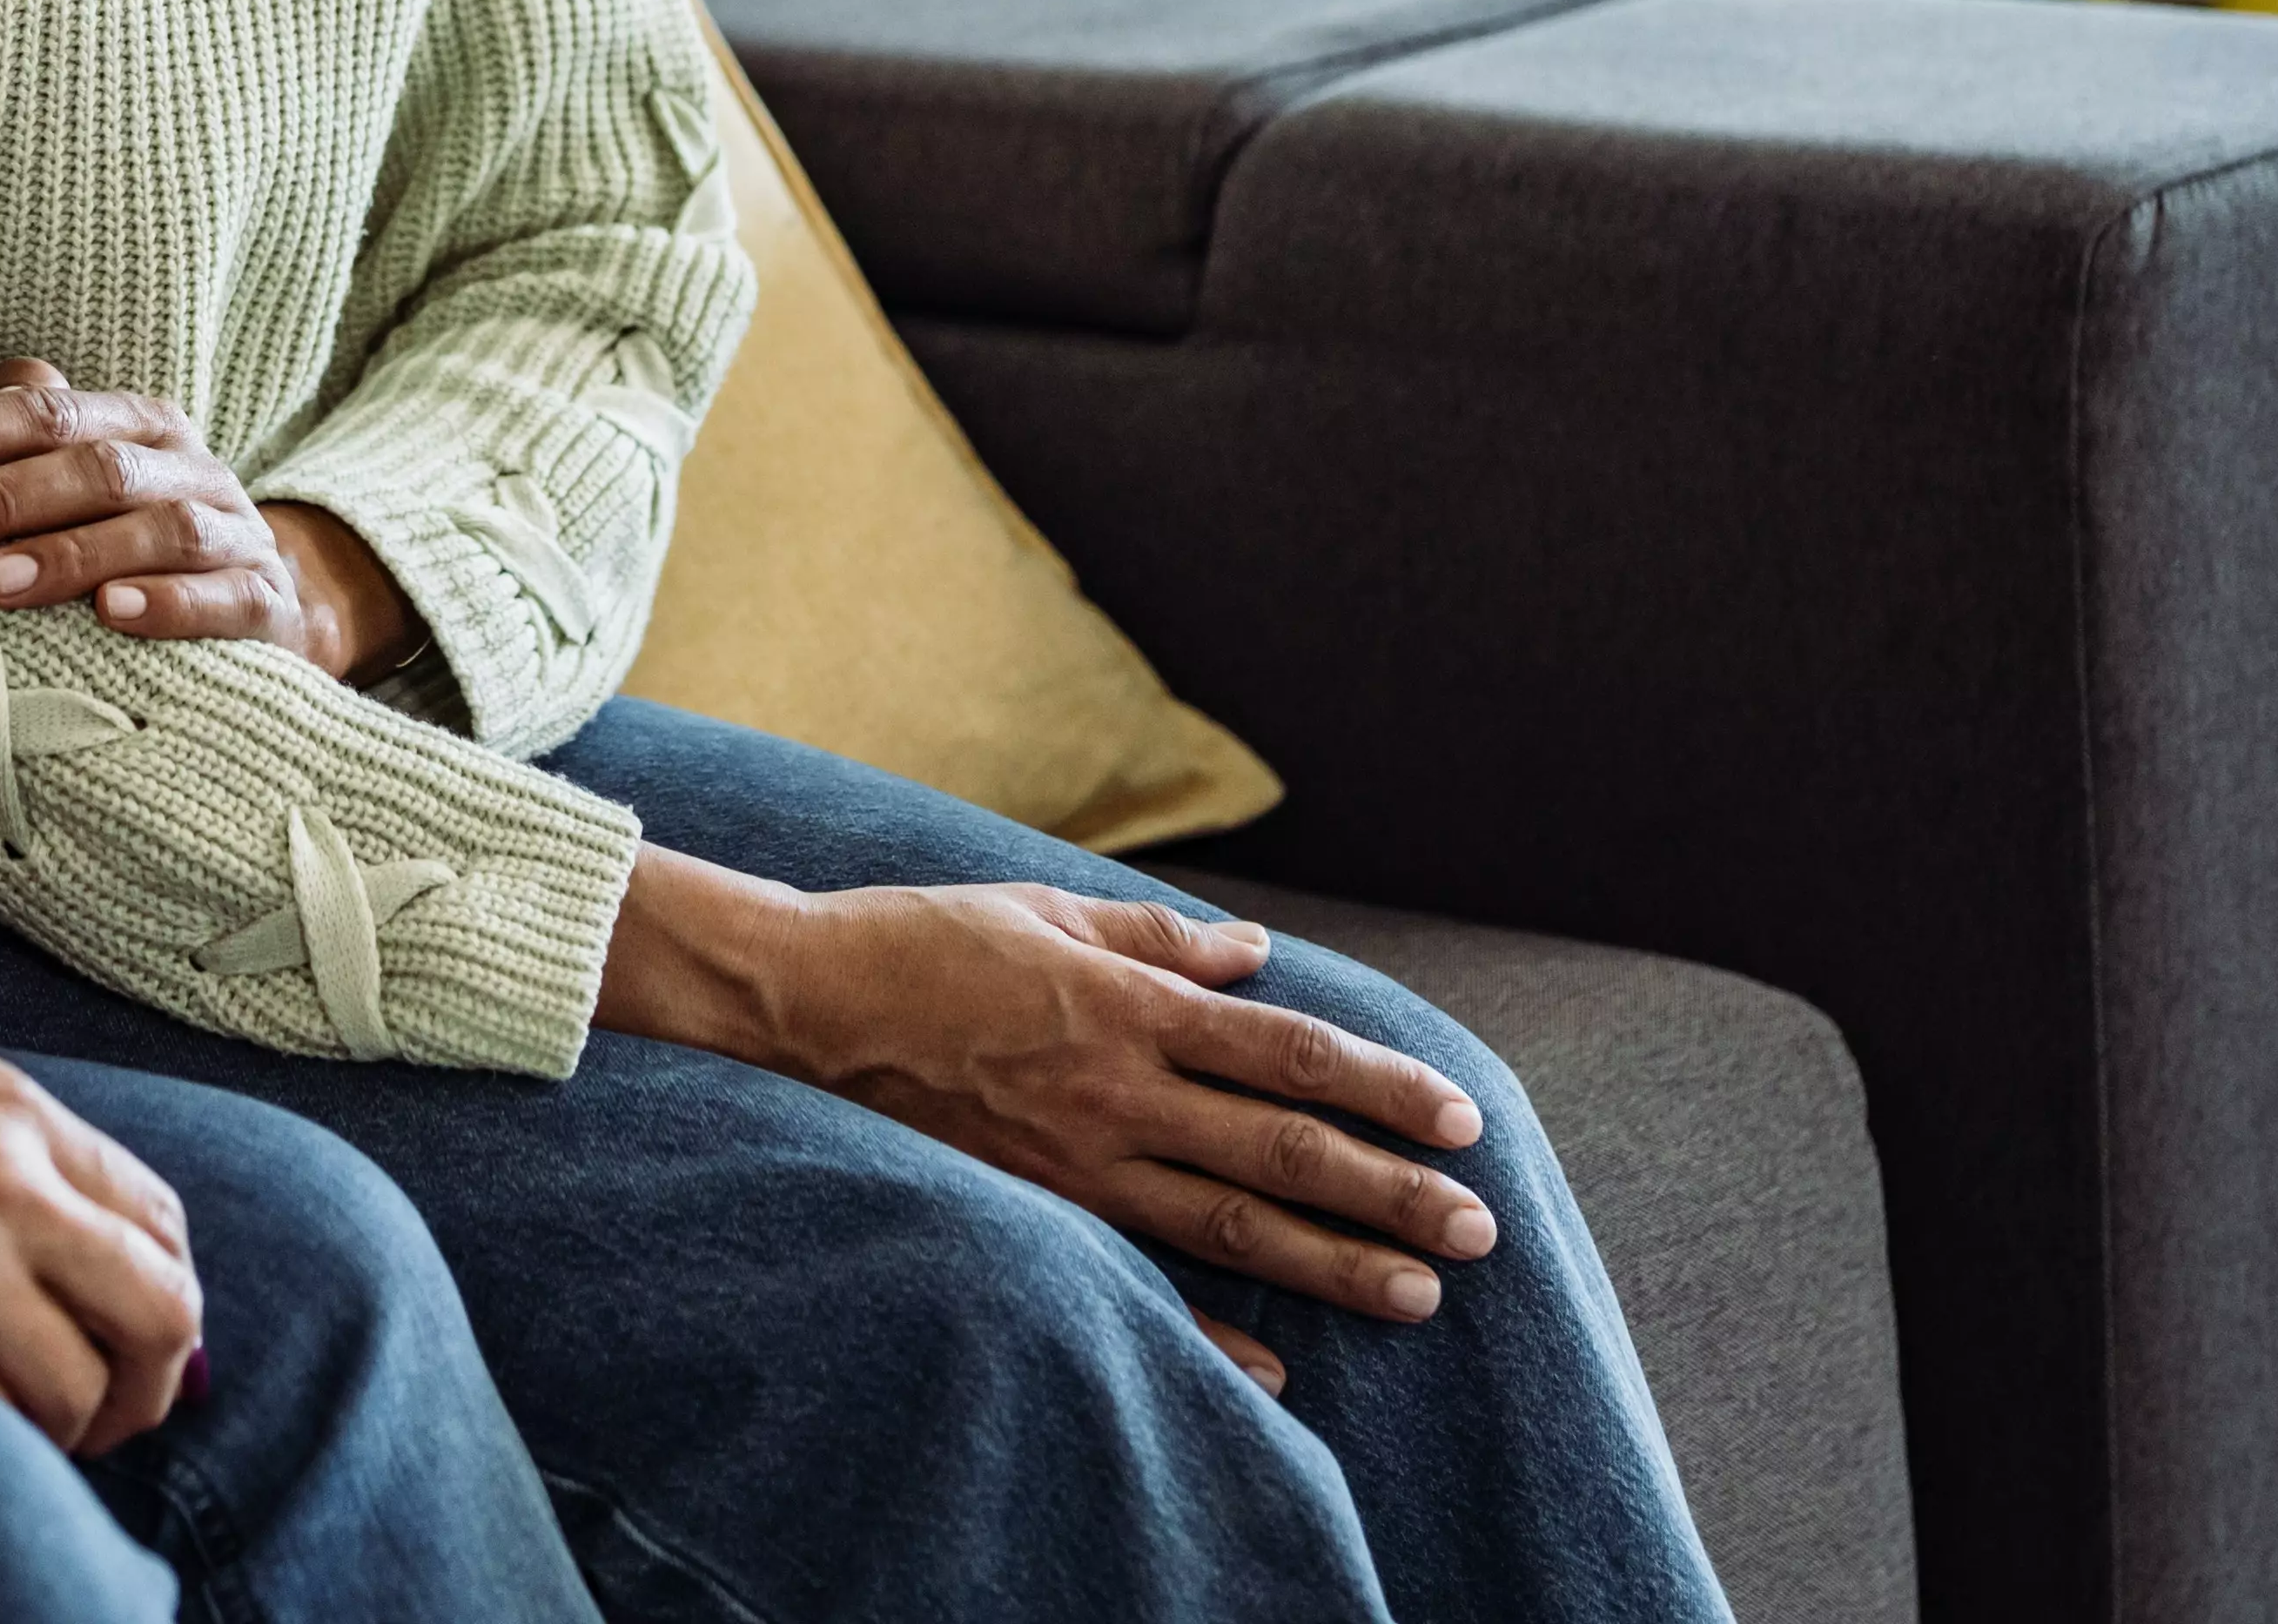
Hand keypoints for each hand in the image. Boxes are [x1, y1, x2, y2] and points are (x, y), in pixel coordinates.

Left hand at [0, 361, 414, 678]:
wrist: (271, 602)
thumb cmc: (137, 537)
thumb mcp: (83, 482)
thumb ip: (19, 447)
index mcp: (138, 424)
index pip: (48, 413)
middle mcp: (189, 467)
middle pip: (94, 467)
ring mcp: (235, 533)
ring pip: (159, 529)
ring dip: (72, 554)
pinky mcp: (265, 602)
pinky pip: (225, 597)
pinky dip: (171, 604)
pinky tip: (113, 615)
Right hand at [0, 1012, 206, 1452]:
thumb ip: (19, 1163)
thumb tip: (100, 1256)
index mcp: (17, 1113)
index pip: (159, 1219)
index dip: (168, 1288)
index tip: (145, 1329)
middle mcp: (8, 1188)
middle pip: (160, 1311)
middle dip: (156, 1378)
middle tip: (121, 1407)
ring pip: (81, 1388)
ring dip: (70, 1424)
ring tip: (30, 1421)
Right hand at [600, 852, 1491, 1391]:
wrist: (799, 1002)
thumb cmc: (922, 941)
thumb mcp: (1042, 908)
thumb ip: (1154, 934)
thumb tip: (1255, 956)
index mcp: (1128, 1004)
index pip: (1285, 1051)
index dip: (1380, 1084)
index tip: (1458, 1119)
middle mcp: (1117, 1089)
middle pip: (1279, 1147)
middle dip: (1387, 1191)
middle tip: (1478, 1231)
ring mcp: (1074, 1160)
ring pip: (1226, 1222)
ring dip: (1329, 1262)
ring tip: (1416, 1295)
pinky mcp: (1031, 1206)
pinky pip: (1133, 1279)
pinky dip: (1206, 1331)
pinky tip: (1276, 1367)